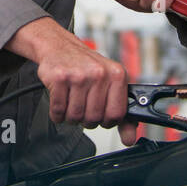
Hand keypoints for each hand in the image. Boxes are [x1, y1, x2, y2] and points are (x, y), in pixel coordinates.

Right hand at [7, 18, 140, 145]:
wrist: (60, 46)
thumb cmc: (86, 67)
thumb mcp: (110, 83)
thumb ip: (121, 112)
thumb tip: (129, 139)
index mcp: (117, 74)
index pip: (117, 114)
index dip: (108, 121)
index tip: (102, 116)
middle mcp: (99, 73)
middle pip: (94, 118)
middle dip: (86, 119)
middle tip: (83, 108)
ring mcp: (79, 75)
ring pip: (75, 116)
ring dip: (70, 117)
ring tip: (71, 103)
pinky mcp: (59, 78)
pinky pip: (58, 111)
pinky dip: (57, 114)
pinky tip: (60, 102)